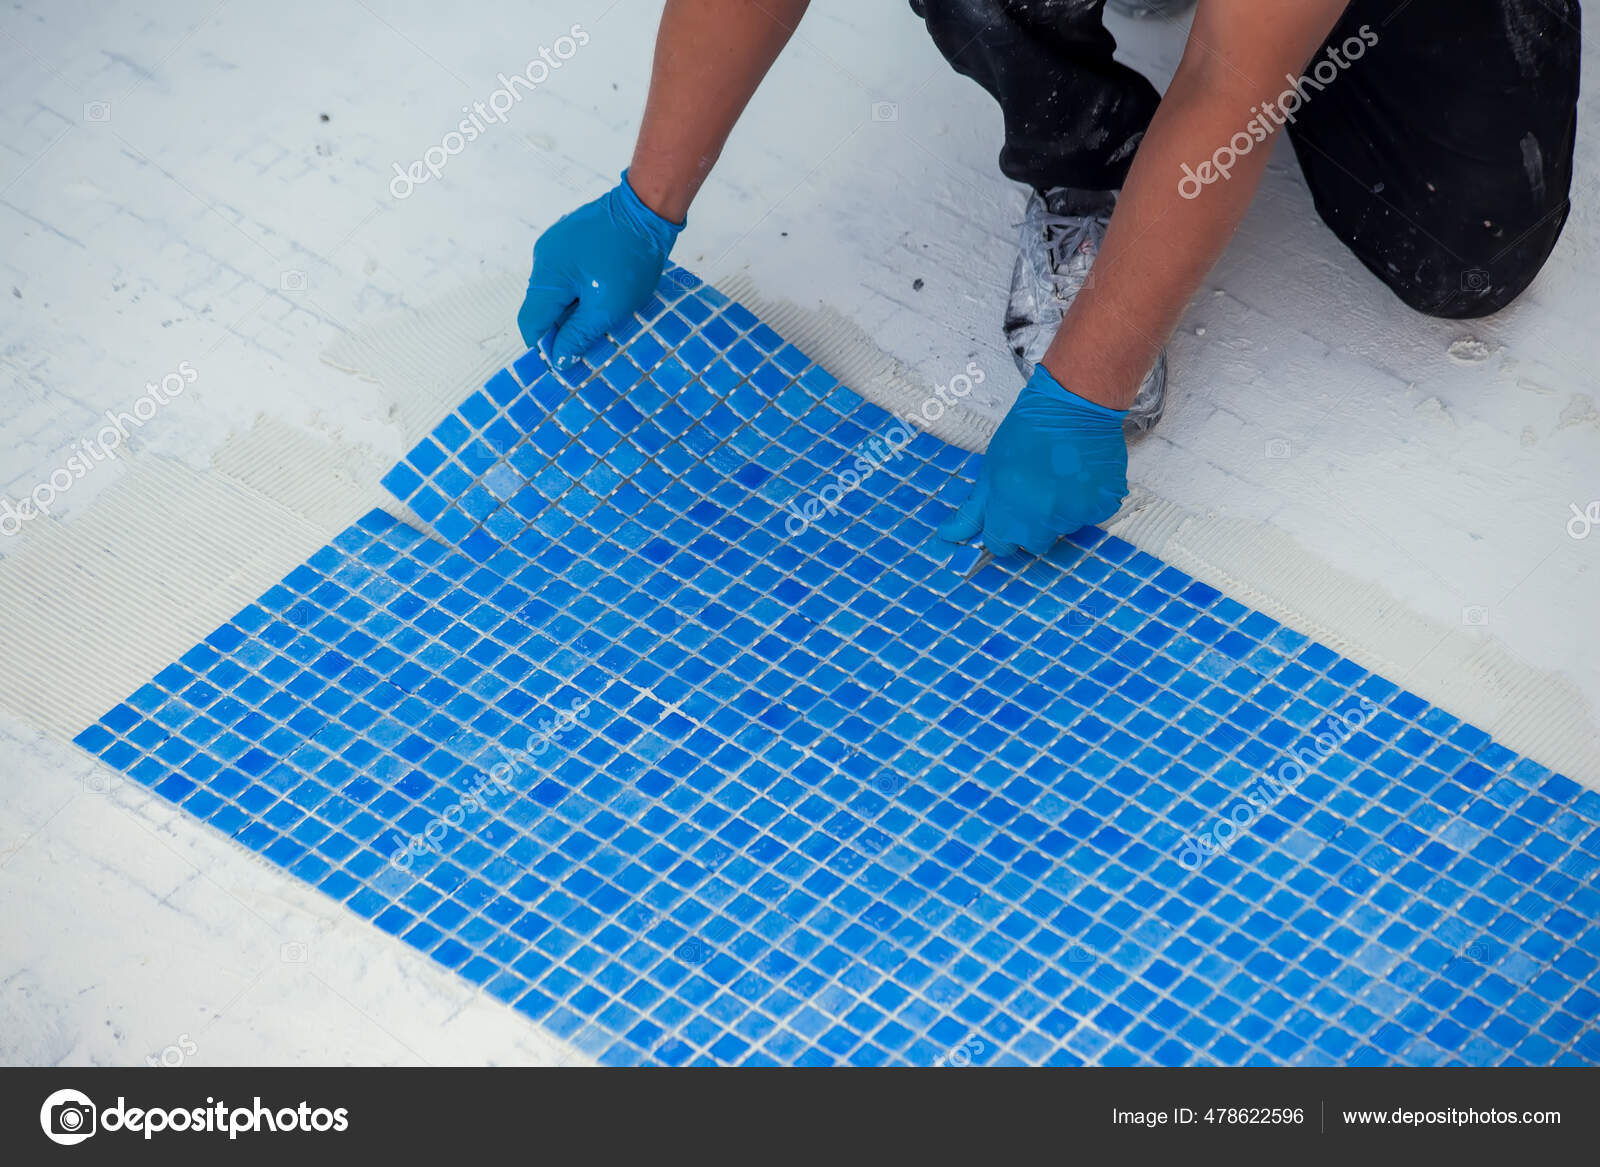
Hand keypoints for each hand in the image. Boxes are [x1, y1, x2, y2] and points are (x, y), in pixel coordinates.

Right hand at [516, 170, 684, 367]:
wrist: (647, 209)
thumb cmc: (630, 260)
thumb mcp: (607, 307)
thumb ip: (579, 335)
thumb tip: (558, 360)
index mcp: (546, 276)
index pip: (531, 323)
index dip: (546, 347)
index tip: (568, 362)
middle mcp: (543, 259)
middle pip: (543, 308)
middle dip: (564, 328)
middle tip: (593, 341)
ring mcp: (555, 246)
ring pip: (557, 292)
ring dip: (575, 309)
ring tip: (603, 314)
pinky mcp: (570, 240)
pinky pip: (567, 274)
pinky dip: (581, 290)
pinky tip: (604, 292)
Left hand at [937, 363, 1128, 556]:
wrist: (1073, 405)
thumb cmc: (1029, 430)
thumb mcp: (990, 470)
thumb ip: (973, 509)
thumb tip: (949, 535)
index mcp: (1009, 510)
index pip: (1000, 546)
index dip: (1002, 530)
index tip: (1007, 513)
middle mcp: (1043, 517)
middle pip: (1033, 543)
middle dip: (1031, 525)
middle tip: (1035, 491)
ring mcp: (1075, 513)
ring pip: (1063, 528)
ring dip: (1060, 511)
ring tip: (1060, 477)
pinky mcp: (1102, 505)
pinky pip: (1091, 516)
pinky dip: (1086, 502)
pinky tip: (1080, 477)